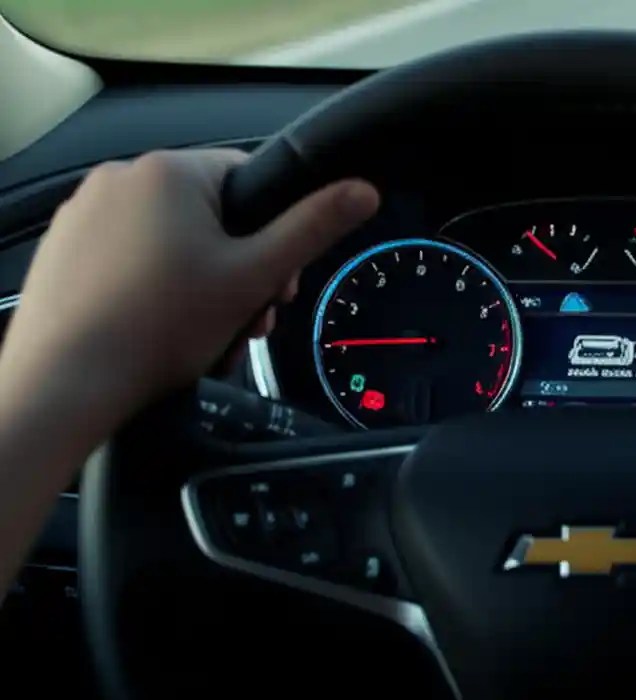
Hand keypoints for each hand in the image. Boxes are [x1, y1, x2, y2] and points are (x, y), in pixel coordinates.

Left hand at [0, 149, 378, 431]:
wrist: (66, 383)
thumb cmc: (156, 330)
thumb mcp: (255, 277)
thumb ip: (312, 228)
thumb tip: (361, 191)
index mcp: (170, 171)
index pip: (249, 179)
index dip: (274, 233)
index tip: (274, 281)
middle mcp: (120, 180)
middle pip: (211, 215)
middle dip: (238, 268)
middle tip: (243, 317)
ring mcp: (85, 213)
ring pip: (172, 240)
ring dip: (202, 284)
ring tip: (202, 332)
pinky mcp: (66, 249)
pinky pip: (131, 258)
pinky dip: (155, 290)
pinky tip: (160, 329)